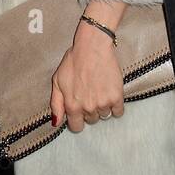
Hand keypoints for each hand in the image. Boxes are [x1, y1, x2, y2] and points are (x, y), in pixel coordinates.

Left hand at [50, 6, 125, 132]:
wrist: (93, 47)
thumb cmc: (73, 61)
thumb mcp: (58, 81)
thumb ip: (56, 104)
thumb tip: (56, 123)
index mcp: (72, 105)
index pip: (76, 127)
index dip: (77, 119)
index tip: (80, 110)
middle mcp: (88, 108)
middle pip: (91, 120)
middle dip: (90, 110)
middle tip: (90, 93)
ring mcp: (103, 103)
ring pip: (104, 115)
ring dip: (102, 106)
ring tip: (99, 89)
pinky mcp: (117, 97)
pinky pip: (118, 112)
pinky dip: (115, 105)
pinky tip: (110, 92)